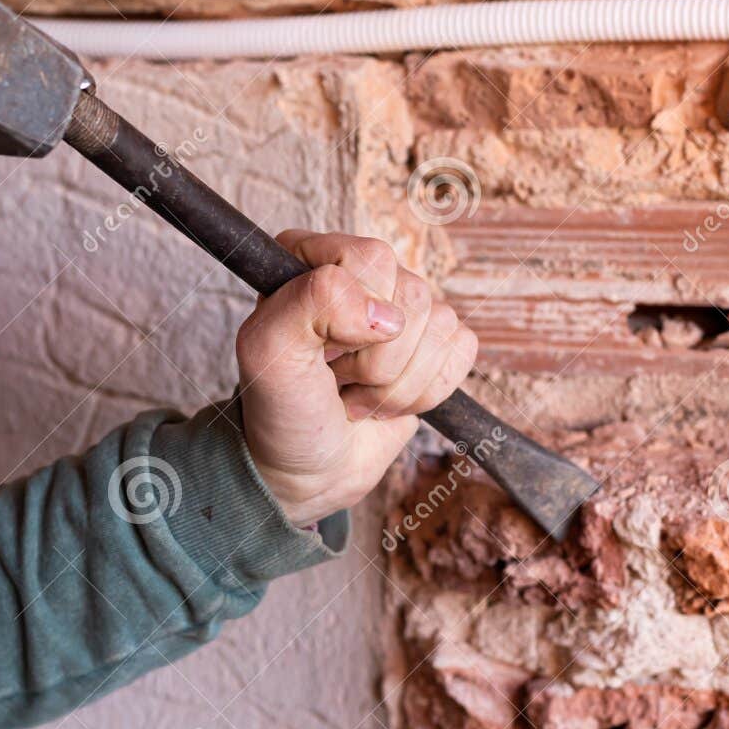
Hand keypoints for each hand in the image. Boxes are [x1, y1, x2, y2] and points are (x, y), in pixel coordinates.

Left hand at [236, 231, 477, 526]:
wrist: (308, 469)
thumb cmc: (281, 410)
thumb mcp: (266, 352)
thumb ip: (309, 303)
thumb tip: (383, 314)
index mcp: (312, 258)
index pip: (371, 258)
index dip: (355, 313)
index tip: (323, 351)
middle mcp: (361, 275)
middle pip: (413, 296)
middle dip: (378, 361)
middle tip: (338, 379)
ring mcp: (400, 309)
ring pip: (442, 324)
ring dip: (398, 384)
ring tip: (356, 395)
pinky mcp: (433, 344)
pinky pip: (463, 350)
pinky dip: (427, 392)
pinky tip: (387, 403)